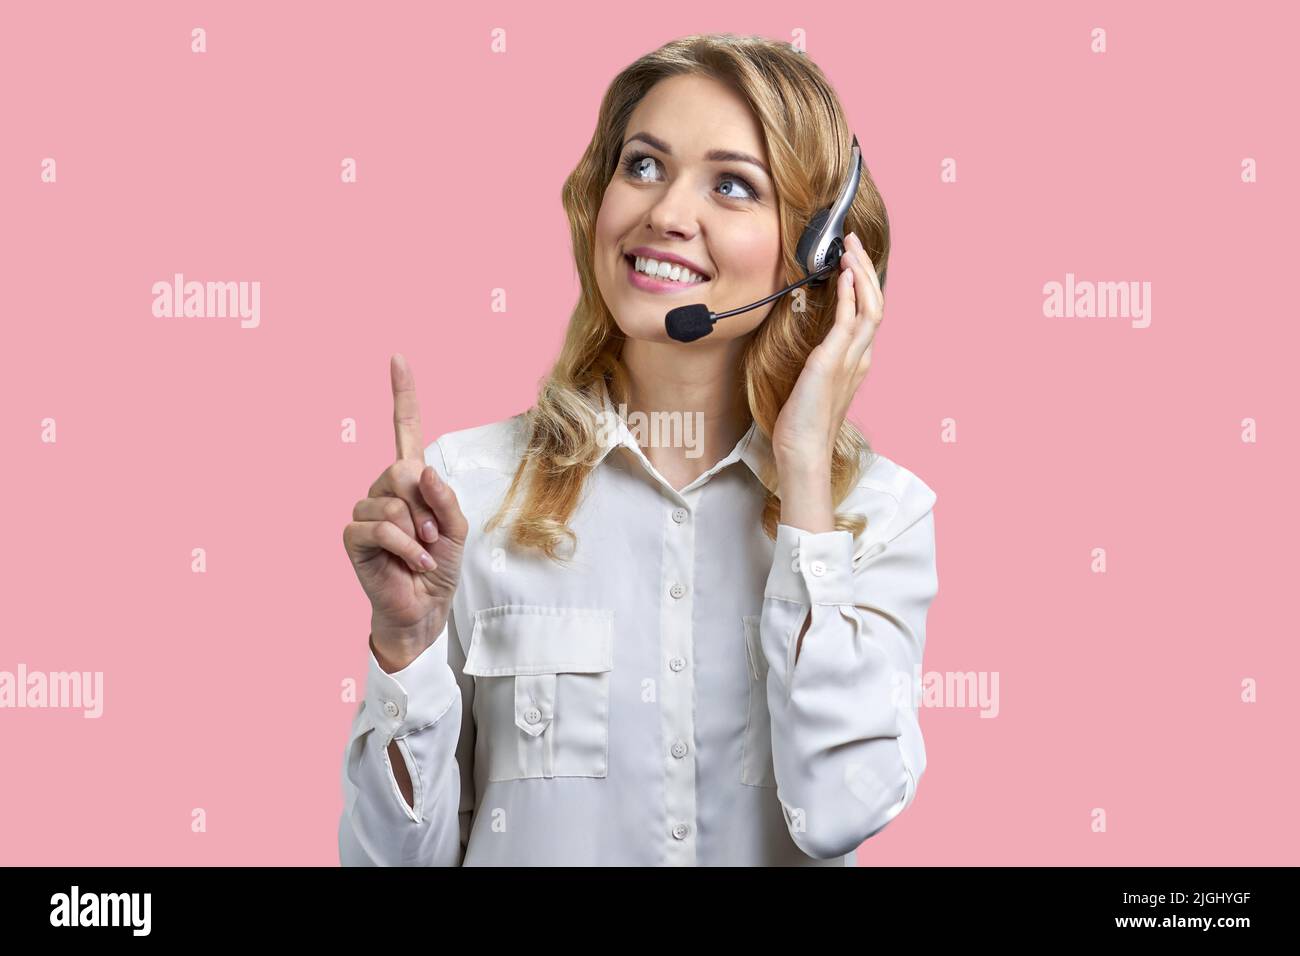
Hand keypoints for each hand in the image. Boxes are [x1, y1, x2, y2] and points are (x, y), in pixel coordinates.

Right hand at [342, 354, 468, 662]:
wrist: (424, 608)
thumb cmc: (439, 567)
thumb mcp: (457, 528)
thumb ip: (445, 497)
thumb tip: (422, 471)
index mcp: (411, 480)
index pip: (405, 429)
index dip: (402, 395)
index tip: (397, 359)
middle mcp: (384, 488)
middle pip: (403, 470)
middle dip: (427, 505)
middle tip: (434, 535)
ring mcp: (365, 510)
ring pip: (393, 503)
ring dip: (418, 534)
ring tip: (422, 554)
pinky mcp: (353, 535)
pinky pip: (380, 528)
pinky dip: (405, 548)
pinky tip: (412, 564)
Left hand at [770, 231, 883, 470]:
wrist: (801, 450)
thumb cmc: (802, 422)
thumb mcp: (813, 382)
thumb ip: (820, 360)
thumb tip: (814, 343)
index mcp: (857, 361)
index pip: (869, 313)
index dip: (864, 284)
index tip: (852, 260)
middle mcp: (860, 357)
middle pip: (876, 303)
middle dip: (867, 269)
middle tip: (853, 243)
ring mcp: (850, 359)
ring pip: (870, 306)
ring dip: (861, 274)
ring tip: (850, 249)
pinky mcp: (832, 362)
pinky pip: (849, 320)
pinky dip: (849, 294)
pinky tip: (843, 275)